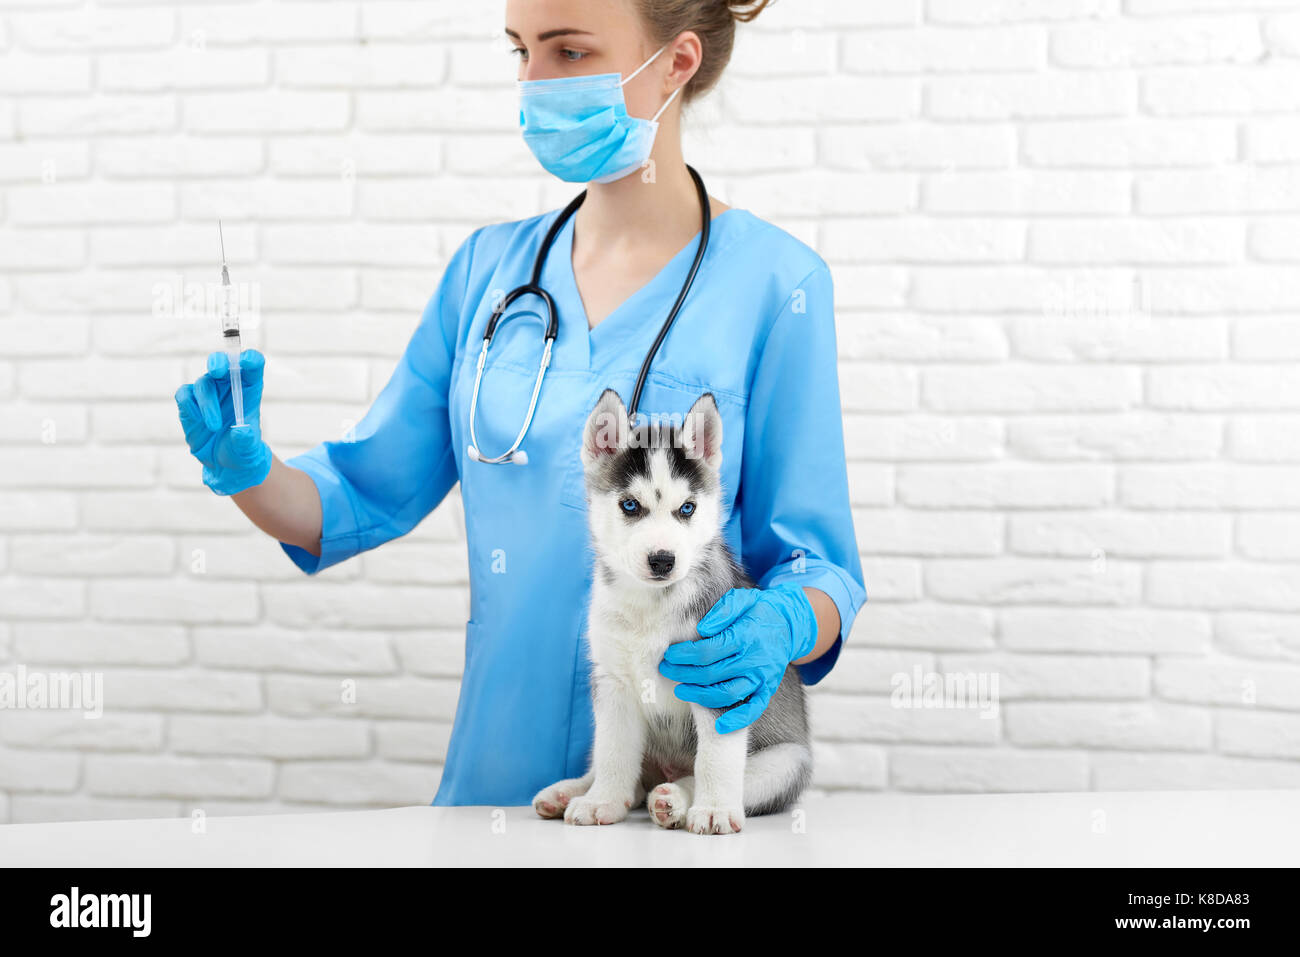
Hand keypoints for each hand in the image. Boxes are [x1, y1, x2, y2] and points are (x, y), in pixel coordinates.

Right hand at [175, 349, 271, 495]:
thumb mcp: (248, 449)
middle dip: (219, 362)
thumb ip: (246, 440)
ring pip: (203, 384)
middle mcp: (229, 385)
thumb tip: (241, 431)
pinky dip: (189, 406)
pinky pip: (184, 395)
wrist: (224, 464)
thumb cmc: (242, 450)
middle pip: (223, 362)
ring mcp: (208, 392)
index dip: (250, 359)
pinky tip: (198, 421)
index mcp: (250, 388)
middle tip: (217, 371)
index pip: (253, 364)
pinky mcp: (190, 402)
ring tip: (214, 426)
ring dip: (207, 403)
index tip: (246, 362)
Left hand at [658, 584, 816, 733]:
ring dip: (701, 696)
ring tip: (681, 690)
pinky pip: (754, 709)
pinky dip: (738, 720)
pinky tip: (720, 726)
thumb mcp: (743, 599)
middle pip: (713, 673)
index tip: (669, 654)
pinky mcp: (767, 689)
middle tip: (666, 670)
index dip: (685, 654)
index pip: (709, 650)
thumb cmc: (759, 611)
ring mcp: (762, 677)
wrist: (790, 625)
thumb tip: (703, 629)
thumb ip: (723, 611)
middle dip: (684, 673)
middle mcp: (754, 659)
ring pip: (728, 693)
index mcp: (746, 635)